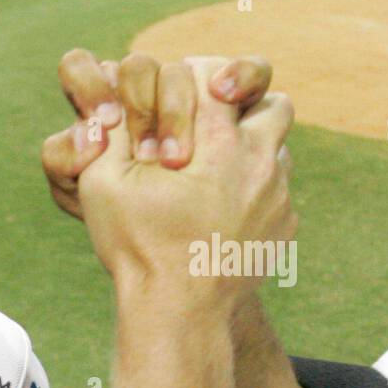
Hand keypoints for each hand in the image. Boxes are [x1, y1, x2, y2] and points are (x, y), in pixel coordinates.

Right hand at [76, 57, 296, 311]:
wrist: (178, 312)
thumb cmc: (136, 245)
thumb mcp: (103, 184)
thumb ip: (107, 134)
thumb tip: (110, 105)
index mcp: (219, 140)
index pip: (219, 75)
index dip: (193, 82)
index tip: (175, 106)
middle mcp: (260, 160)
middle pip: (270, 101)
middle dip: (239, 108)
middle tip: (206, 132)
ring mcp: (278, 195)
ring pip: (279, 147)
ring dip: (250, 149)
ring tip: (212, 173)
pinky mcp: (284, 225)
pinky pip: (277, 192)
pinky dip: (253, 193)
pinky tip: (219, 213)